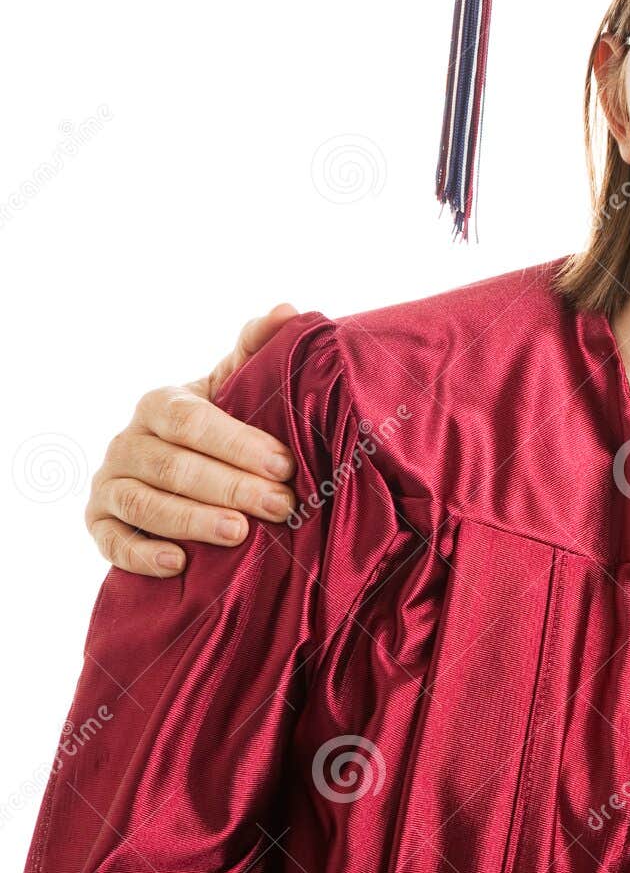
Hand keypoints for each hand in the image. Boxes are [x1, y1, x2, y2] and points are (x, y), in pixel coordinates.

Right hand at [86, 305, 303, 577]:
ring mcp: (108, 484)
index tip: (286, 464)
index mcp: (161, 404)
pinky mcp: (99, 525)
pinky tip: (178, 563)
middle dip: (231, 486)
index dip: (239, 443)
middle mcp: (127, 441)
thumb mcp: (235, 388)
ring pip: (145, 503)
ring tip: (240, 533)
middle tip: (281, 505)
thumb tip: (287, 309)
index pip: (194, 422)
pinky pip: (112, 542)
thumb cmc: (219, 426)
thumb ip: (257, 351)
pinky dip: (142, 554)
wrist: (177, 471)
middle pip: (174, 466)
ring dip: (193, 520)